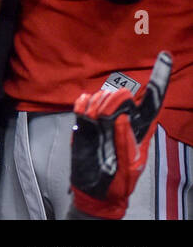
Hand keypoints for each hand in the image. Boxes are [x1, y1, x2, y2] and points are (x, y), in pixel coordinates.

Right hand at [70, 51, 172, 218]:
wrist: (95, 191)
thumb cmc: (117, 181)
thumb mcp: (127, 168)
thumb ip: (124, 142)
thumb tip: (120, 118)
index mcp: (141, 129)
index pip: (152, 99)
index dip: (159, 77)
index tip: (164, 55)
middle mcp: (123, 119)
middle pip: (121, 95)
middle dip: (114, 104)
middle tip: (108, 124)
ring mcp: (103, 119)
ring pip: (102, 98)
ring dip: (98, 110)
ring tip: (96, 130)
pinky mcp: (84, 121)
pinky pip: (83, 103)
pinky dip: (83, 106)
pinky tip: (84, 114)